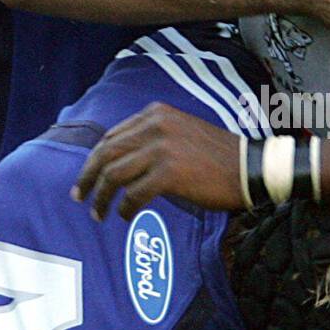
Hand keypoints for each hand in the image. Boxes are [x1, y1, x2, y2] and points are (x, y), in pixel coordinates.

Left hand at [72, 104, 242, 220]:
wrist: (250, 168)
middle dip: (88, 177)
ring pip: (115, 175)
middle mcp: (155, 126)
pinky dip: (125, 208)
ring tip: (98, 213)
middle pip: (106, 153)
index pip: (111, 136)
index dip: (94, 159)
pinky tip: (125, 215)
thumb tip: (120, 161)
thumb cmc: (219, 156)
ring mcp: (162, 149)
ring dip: (102, 197)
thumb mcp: (181, 132)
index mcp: (156, 113)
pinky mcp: (169, 174)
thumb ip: (152, 138)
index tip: (86, 177)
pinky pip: (134, 194)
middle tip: (79, 196)